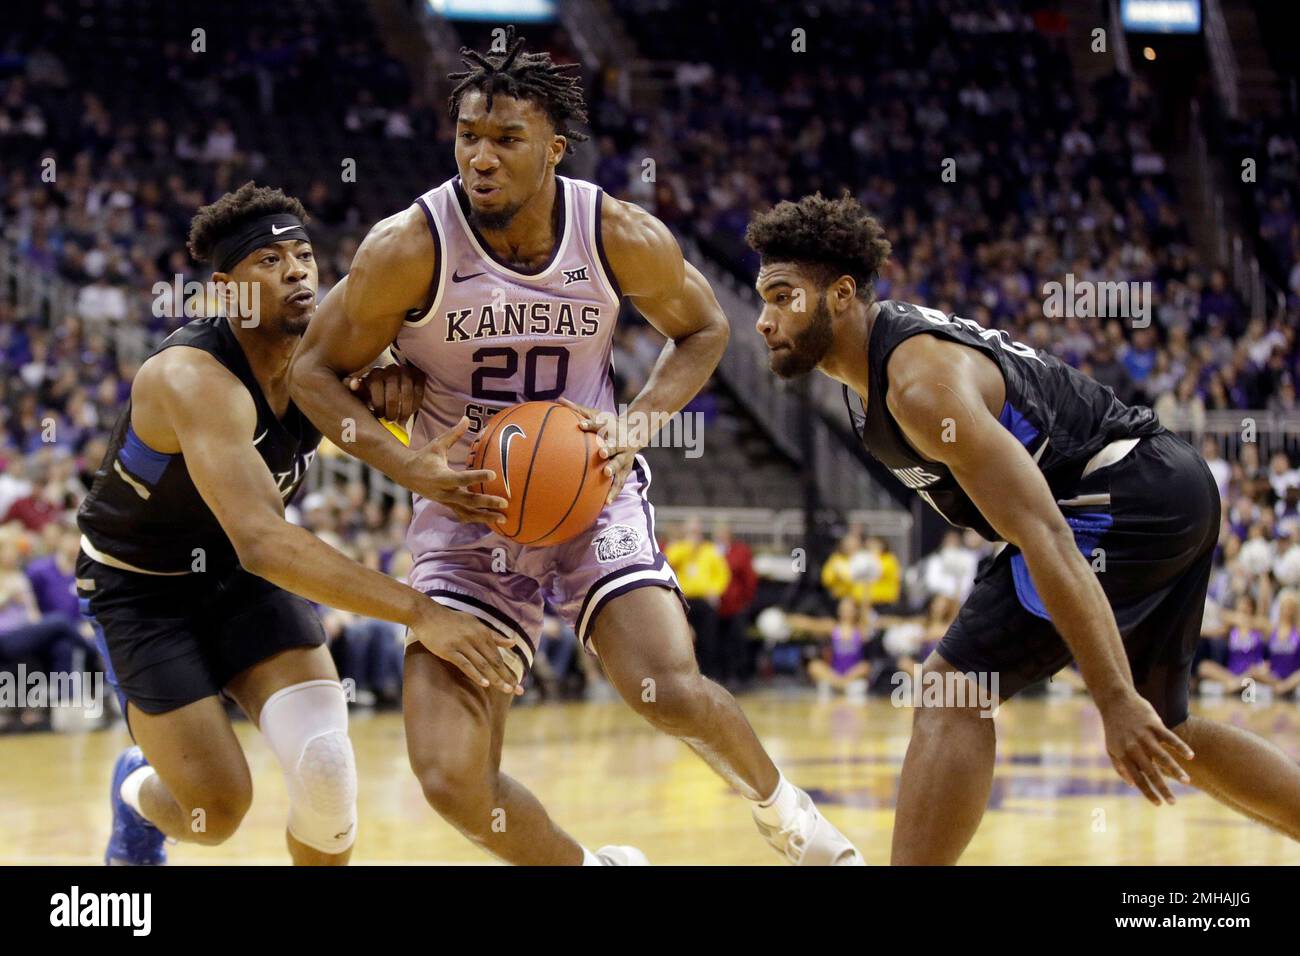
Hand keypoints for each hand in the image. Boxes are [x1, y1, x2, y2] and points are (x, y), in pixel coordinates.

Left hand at [347, 363, 425, 421]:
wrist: (391, 385)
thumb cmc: (373, 393)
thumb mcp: (362, 392)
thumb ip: (355, 389)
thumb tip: (353, 383)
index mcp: (375, 373)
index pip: (376, 386)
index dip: (378, 403)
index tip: (378, 416)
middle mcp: (390, 369)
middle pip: (393, 391)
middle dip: (392, 410)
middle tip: (390, 421)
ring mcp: (405, 371)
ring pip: (407, 391)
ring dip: (405, 409)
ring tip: (400, 421)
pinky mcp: (418, 374)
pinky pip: (419, 390)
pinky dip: (416, 404)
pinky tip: (411, 413)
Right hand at [397, 416, 508, 524]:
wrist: (407, 475)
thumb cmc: (425, 457)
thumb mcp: (437, 444)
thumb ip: (453, 434)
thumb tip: (466, 418)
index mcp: (441, 476)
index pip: (462, 478)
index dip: (477, 477)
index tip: (494, 474)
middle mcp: (444, 492)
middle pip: (468, 500)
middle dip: (486, 503)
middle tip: (504, 503)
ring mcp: (446, 502)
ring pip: (467, 513)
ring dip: (485, 517)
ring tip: (504, 519)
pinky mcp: (448, 506)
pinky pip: (464, 516)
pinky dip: (478, 519)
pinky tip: (493, 521)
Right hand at [409, 602, 523, 694]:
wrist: (427, 614)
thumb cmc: (452, 620)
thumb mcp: (475, 624)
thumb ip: (494, 635)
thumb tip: (513, 642)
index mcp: (483, 632)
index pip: (498, 656)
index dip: (508, 671)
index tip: (517, 684)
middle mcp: (475, 638)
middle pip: (494, 661)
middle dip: (507, 677)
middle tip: (518, 691)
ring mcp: (462, 644)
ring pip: (482, 664)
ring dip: (495, 678)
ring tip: (506, 690)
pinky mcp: (449, 650)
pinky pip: (465, 664)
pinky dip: (475, 674)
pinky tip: (485, 684)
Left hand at [559, 397, 639, 504]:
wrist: (635, 433)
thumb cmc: (608, 425)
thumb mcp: (596, 415)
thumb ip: (578, 410)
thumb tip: (559, 399)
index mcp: (610, 428)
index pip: (600, 424)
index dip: (590, 425)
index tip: (579, 425)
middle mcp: (619, 443)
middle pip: (614, 445)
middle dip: (609, 448)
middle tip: (601, 453)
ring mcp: (624, 457)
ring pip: (619, 464)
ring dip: (613, 469)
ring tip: (606, 474)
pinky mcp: (625, 470)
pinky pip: (619, 483)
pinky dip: (613, 492)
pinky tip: (605, 503)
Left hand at [1099, 691, 1193, 805]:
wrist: (1115, 701)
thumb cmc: (1114, 727)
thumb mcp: (1111, 748)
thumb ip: (1120, 767)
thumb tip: (1132, 784)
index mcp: (1124, 755)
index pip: (1138, 779)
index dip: (1148, 792)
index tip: (1159, 804)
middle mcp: (1134, 747)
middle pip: (1151, 772)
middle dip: (1163, 789)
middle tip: (1173, 802)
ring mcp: (1145, 736)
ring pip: (1163, 757)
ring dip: (1175, 771)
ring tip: (1186, 782)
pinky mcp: (1154, 725)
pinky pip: (1170, 738)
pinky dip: (1181, 747)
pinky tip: (1190, 755)